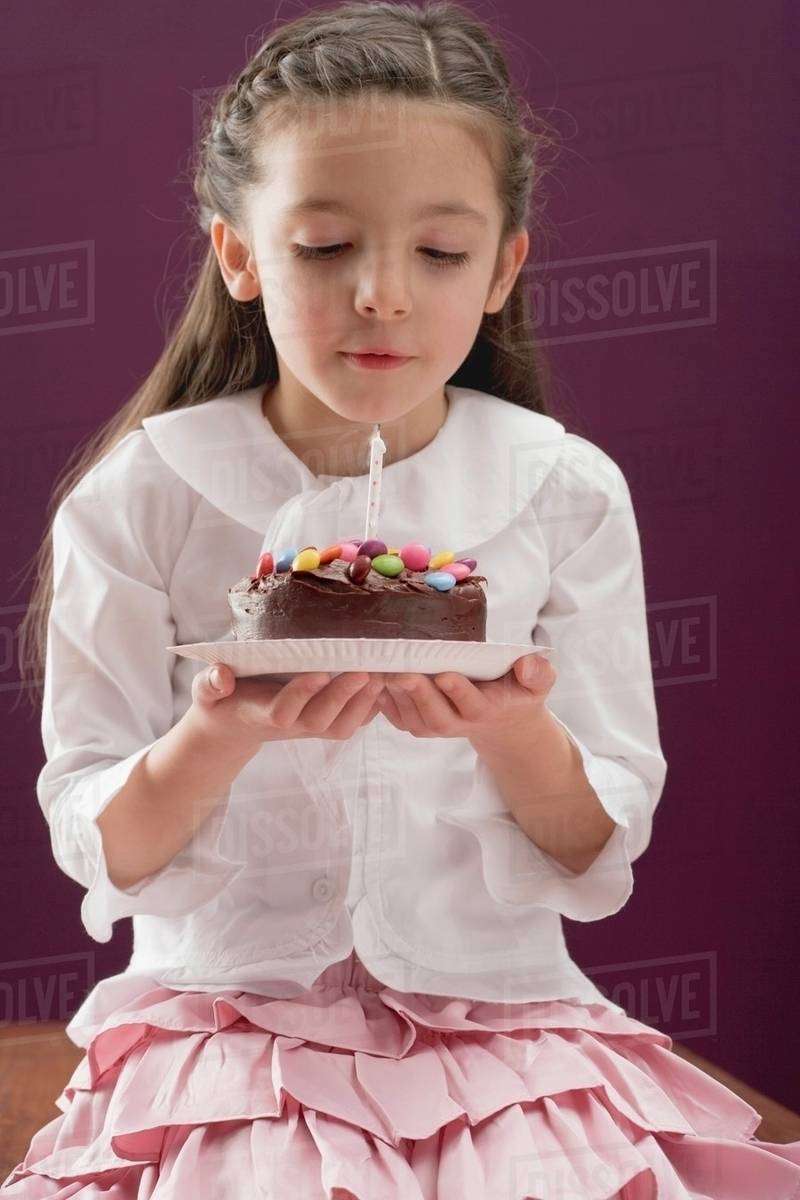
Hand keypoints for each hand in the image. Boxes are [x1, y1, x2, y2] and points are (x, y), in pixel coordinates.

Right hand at [189, 664, 385, 750]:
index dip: (301, 694)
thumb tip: (220, 677)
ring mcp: (307, 727)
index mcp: (259, 713)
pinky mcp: (323, 725)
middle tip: (365, 670)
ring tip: (380, 675)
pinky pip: (351, 723)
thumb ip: (210, 683)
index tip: (319, 672)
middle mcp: (288, 724)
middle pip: (319, 719)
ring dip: (361, 703)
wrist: (233, 725)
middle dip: (342, 695)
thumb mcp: (206, 690)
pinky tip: (384, 684)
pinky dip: (370, 707)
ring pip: (339, 726)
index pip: (282, 710)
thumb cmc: (222, 699)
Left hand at [378, 653, 556, 744]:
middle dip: (420, 694)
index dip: (458, 691)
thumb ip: (537, 673)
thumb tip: (528, 664)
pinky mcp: (417, 723)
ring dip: (397, 697)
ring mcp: (435, 726)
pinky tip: (374, 681)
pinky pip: (398, 718)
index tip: (446, 675)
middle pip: (436, 714)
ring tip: (383, 671)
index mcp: (486, 709)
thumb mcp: (537, 681)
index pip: (471, 704)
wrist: (501, 716)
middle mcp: (458, 722)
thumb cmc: (517, 691)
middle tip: (404, 673)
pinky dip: (384, 703)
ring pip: (413, 717)